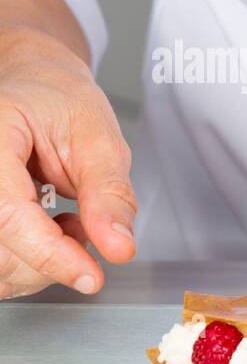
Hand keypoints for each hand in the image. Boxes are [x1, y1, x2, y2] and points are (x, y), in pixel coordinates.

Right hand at [0, 27, 135, 298]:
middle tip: (87, 226)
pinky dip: (30, 261)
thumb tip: (118, 247)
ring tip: (69, 222)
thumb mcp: (99, 139)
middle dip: (51, 258)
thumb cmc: (61, 102)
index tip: (91, 276)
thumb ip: (109, 195)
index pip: (6, 216)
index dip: (50, 254)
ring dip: (42, 262)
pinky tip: (49, 231)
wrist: (37, 87)